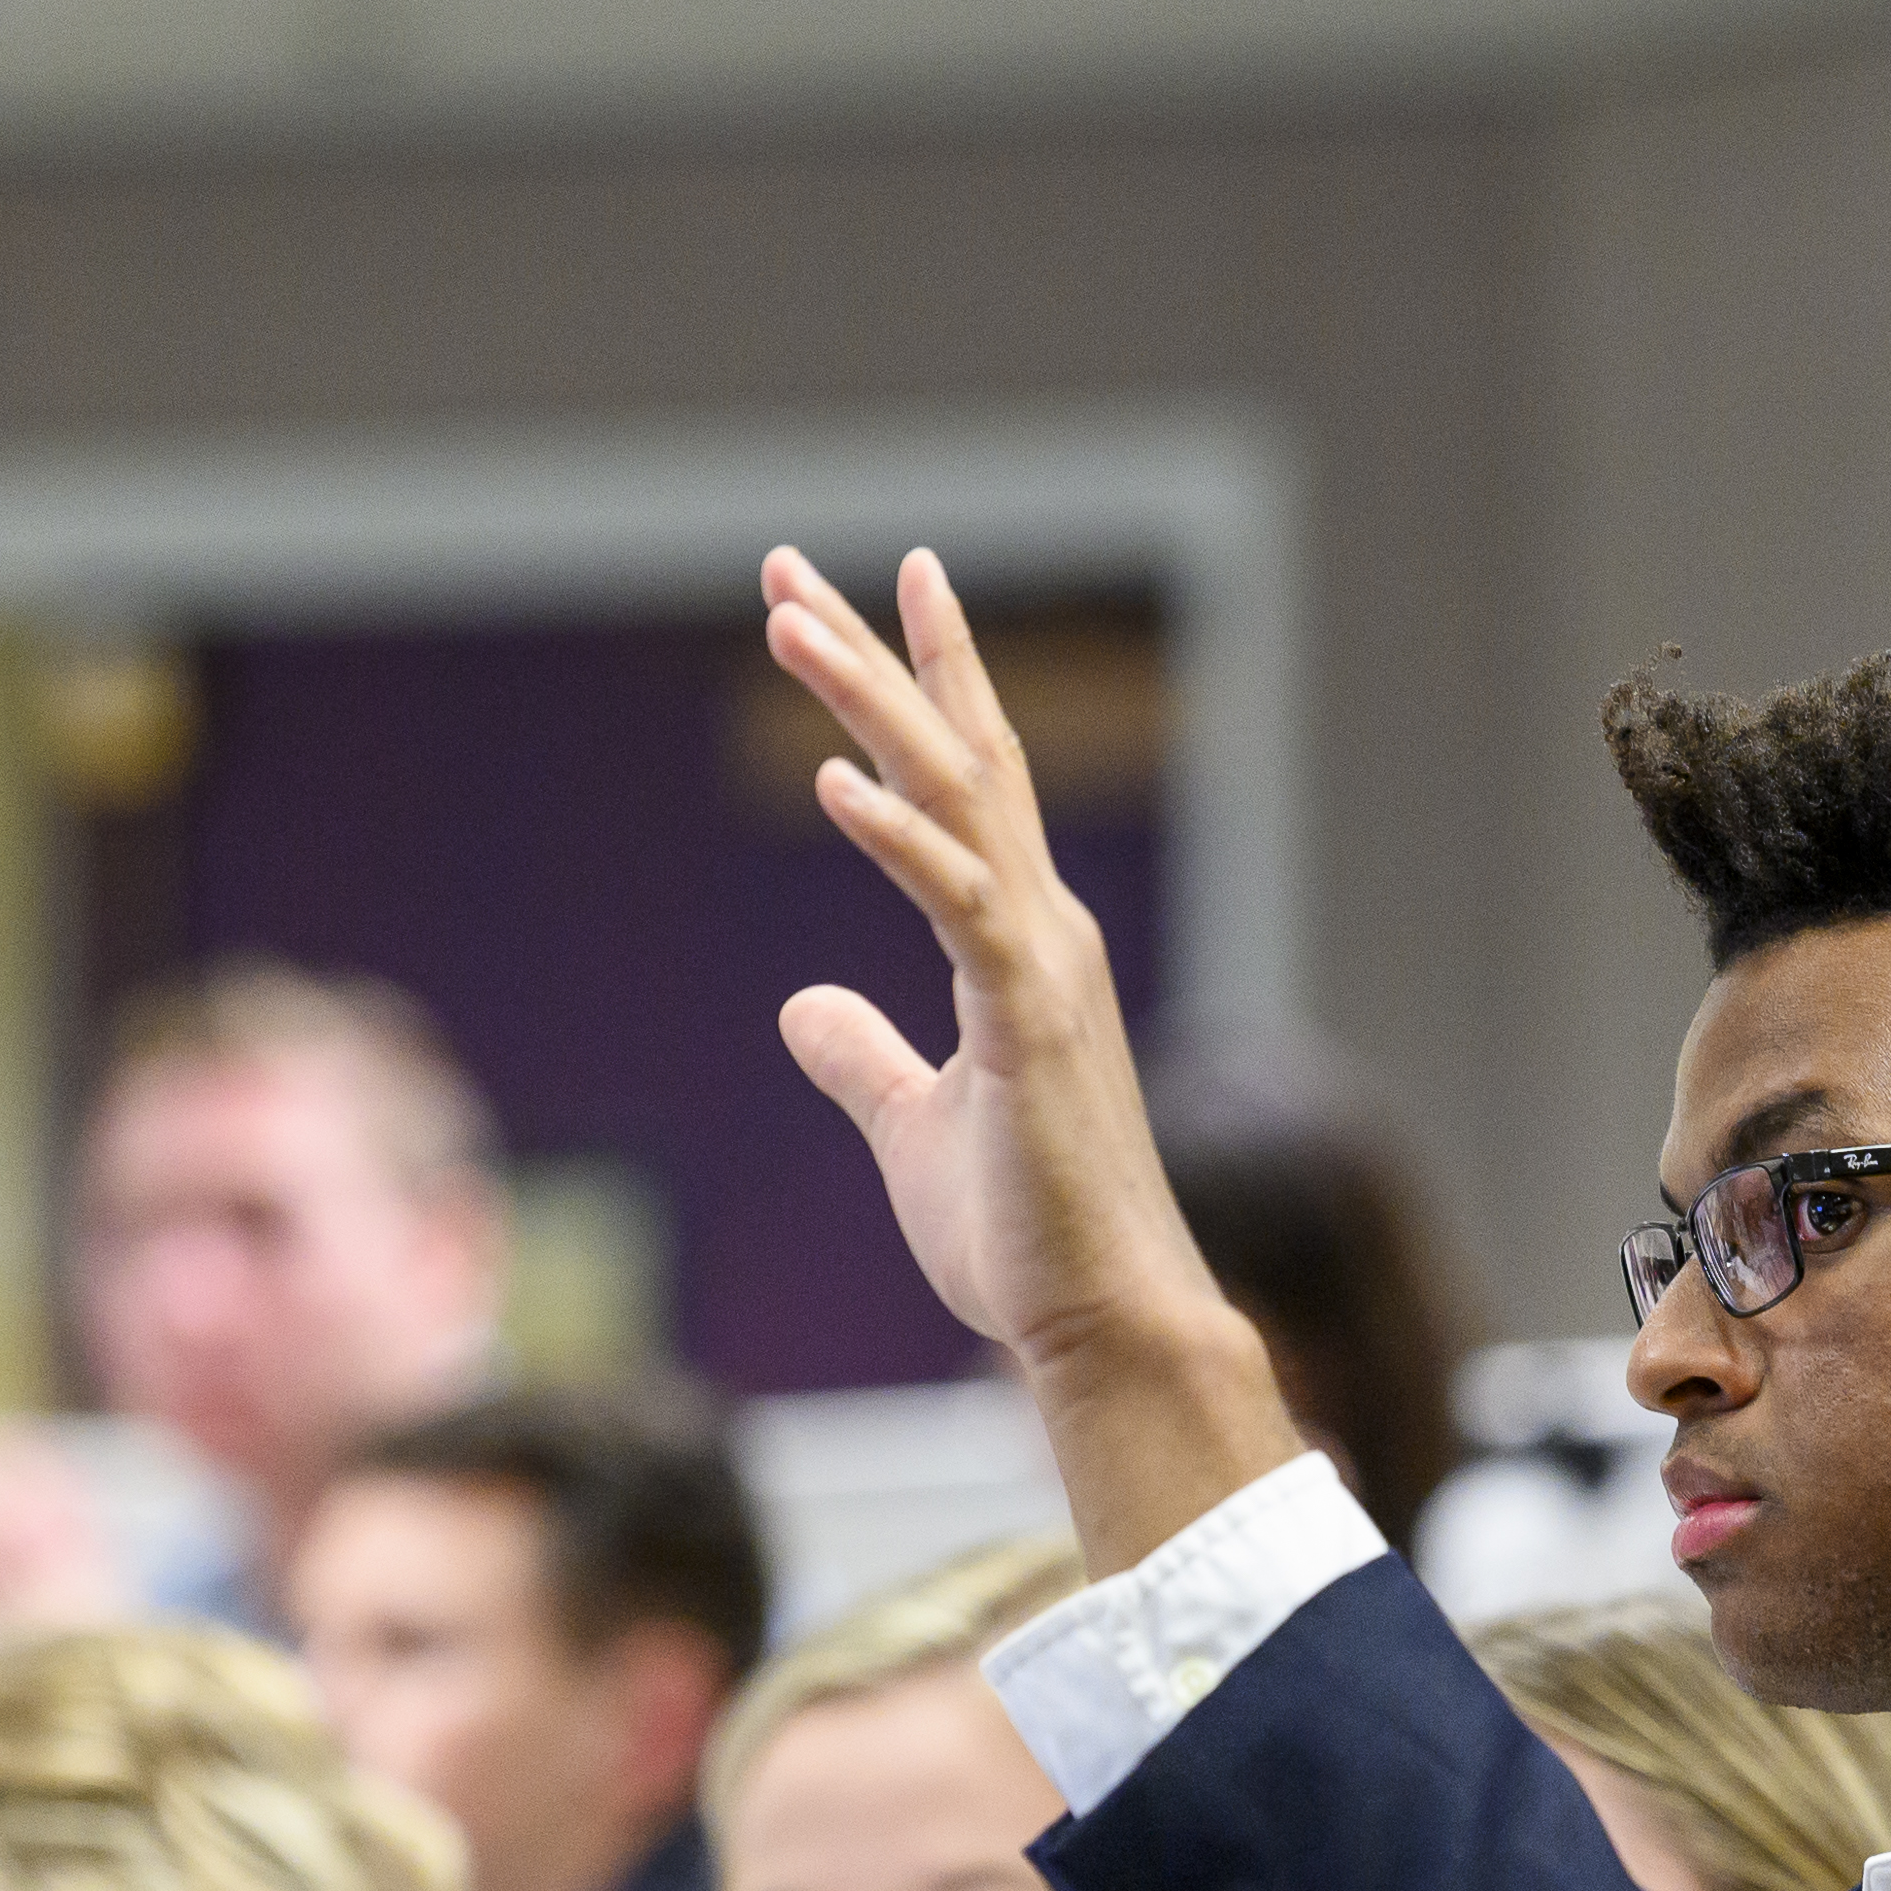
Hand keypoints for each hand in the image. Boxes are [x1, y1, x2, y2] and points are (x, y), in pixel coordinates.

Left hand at [761, 548, 1304, 1565]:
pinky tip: (832, 780)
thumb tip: (803, 1005)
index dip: (904, 688)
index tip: (841, 604)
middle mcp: (1039, 930)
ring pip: (950, 800)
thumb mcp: (913, 1129)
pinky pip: (957, 905)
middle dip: (871, 656)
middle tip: (786, 569)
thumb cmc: (1027, 1236)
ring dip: (869, 704)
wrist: (1104, 1321)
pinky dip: (898, 838)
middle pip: (951, 756)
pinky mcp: (1028, 1022)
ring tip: (790, 622)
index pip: (955, 787)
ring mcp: (1042, 967)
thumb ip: (862, 1057)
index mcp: (1018, 946)